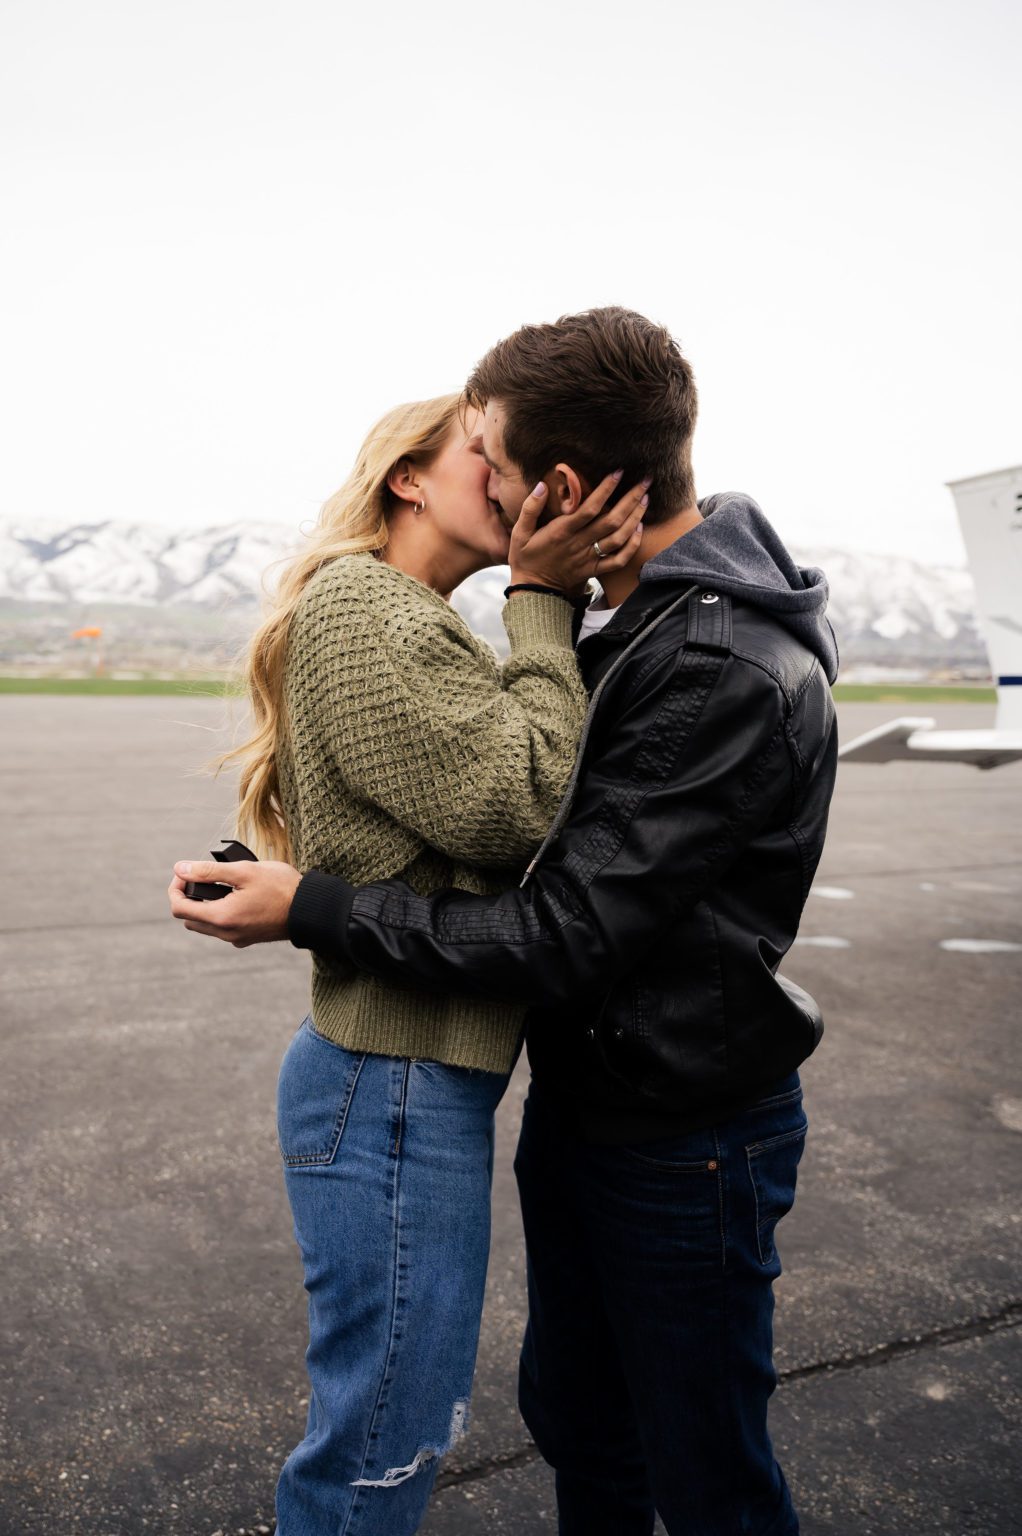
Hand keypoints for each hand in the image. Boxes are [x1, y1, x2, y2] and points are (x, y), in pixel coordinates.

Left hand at [167, 859, 302, 946]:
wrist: (311, 909)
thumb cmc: (281, 887)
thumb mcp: (243, 871)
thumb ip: (208, 871)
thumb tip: (180, 868)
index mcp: (221, 917)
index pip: (179, 908)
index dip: (175, 888)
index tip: (186, 872)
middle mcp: (226, 934)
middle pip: (189, 919)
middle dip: (187, 897)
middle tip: (201, 877)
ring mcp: (237, 938)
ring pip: (205, 925)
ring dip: (203, 907)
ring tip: (219, 885)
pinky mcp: (248, 938)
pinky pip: (222, 929)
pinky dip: (220, 914)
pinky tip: (236, 897)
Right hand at [508, 472, 649, 597]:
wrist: (533, 590)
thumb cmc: (525, 558)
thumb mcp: (520, 532)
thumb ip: (530, 507)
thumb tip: (543, 485)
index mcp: (562, 532)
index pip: (589, 508)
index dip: (606, 489)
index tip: (618, 472)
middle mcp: (579, 544)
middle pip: (611, 520)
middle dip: (631, 499)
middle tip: (645, 482)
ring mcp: (589, 558)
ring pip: (619, 538)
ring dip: (635, 518)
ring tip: (645, 499)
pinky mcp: (594, 570)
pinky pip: (618, 560)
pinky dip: (632, 546)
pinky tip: (639, 529)